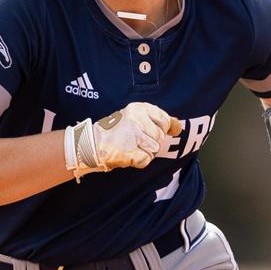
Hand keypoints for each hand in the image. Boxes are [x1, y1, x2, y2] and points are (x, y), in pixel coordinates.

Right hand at [66, 102, 180, 176]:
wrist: (91, 144)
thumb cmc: (116, 132)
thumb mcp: (137, 119)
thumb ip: (157, 121)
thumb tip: (179, 125)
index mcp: (139, 108)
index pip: (164, 119)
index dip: (164, 129)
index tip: (155, 132)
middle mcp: (136, 118)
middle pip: (160, 137)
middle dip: (152, 143)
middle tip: (135, 141)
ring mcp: (133, 134)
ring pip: (154, 149)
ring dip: (145, 153)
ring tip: (130, 147)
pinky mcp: (129, 149)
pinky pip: (146, 160)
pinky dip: (138, 161)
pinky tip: (127, 155)